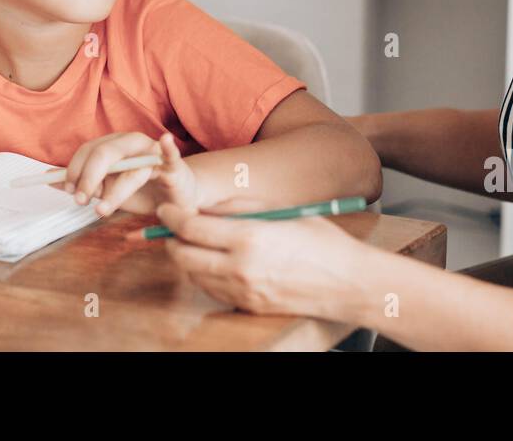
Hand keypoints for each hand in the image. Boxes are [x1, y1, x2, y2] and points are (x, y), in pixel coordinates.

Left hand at [65, 132, 196, 216]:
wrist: (175, 199)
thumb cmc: (142, 192)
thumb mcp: (108, 190)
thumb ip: (85, 184)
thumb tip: (51, 179)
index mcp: (115, 145)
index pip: (89, 150)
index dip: (75, 168)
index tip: (68, 190)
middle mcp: (133, 144)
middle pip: (106, 152)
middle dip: (89, 177)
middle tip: (80, 200)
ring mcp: (154, 153)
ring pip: (131, 168)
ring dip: (116, 191)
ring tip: (103, 211)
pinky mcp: (174, 167)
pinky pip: (170, 156)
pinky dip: (168, 148)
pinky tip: (165, 141)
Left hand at [153, 202, 366, 318]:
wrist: (346, 282)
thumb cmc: (319, 240)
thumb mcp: (278, 210)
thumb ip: (238, 207)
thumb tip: (205, 206)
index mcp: (248, 237)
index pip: (191, 227)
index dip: (171, 217)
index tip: (165, 210)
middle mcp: (240, 267)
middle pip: (182, 256)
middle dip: (171, 239)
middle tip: (173, 227)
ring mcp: (242, 292)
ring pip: (193, 275)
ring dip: (186, 258)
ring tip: (195, 243)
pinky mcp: (247, 307)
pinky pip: (211, 291)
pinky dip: (205, 276)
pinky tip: (215, 262)